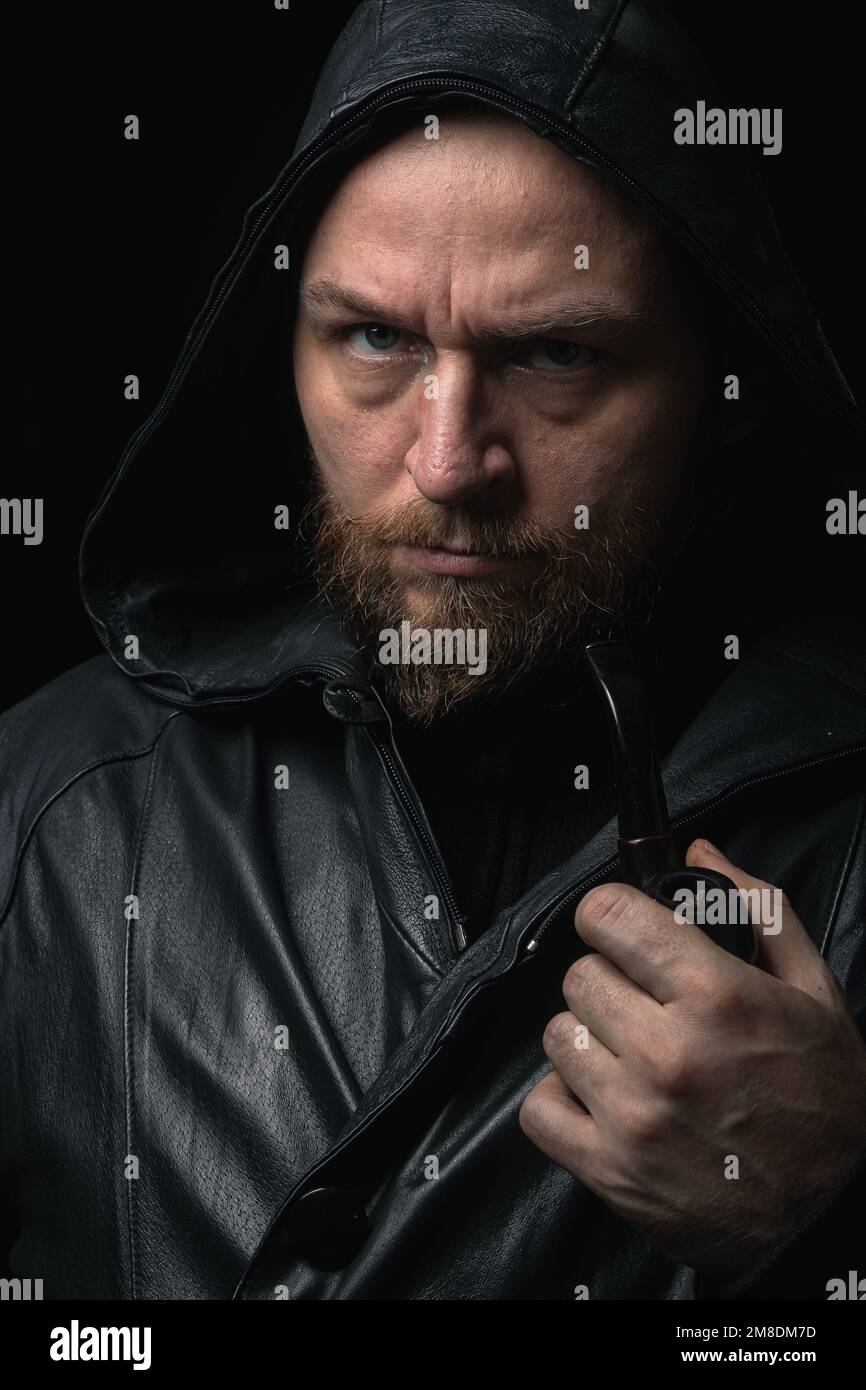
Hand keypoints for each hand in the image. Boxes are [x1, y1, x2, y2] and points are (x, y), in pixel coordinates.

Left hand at [518, 839, 865, 1274]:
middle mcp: (667, 1052)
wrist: (835, 1209)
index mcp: (716, 996)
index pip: (607, 915)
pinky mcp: (609, 1170)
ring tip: (632, 1055)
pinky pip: (538, 1107)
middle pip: (579, 975)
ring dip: (588, 1039)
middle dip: (609, 980)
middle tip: (645, 1004)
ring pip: (556, 1034)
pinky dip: (562, 1100)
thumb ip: (757, 907)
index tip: (621, 927)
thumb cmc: (827, 1097)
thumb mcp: (814, 990)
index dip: (611, 914)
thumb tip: (696, 851)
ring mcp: (633, 1115)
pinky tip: (604, 1098)